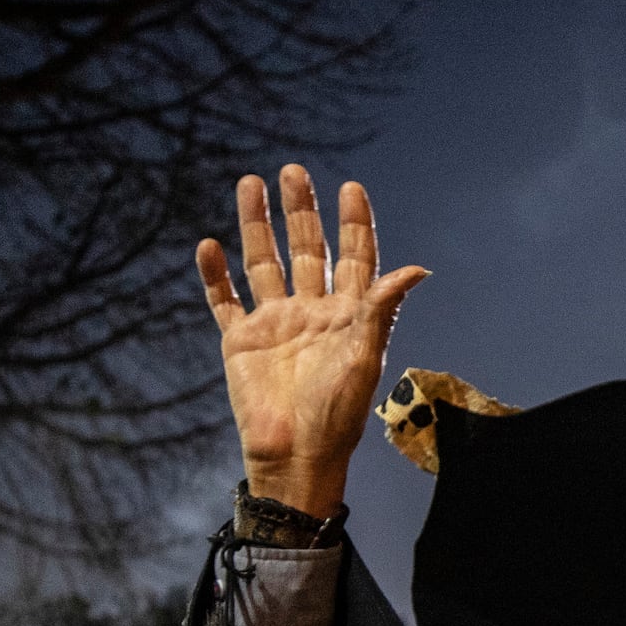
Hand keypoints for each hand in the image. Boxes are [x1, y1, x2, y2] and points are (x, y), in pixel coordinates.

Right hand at [197, 164, 427, 516]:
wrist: (295, 454)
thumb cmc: (338, 415)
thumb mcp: (365, 357)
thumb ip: (383, 308)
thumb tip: (417, 269)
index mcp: (349, 316)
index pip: (355, 259)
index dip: (354, 224)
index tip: (351, 188)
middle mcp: (312, 313)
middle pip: (306, 250)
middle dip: (300, 211)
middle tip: (293, 170)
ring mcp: (275, 324)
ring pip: (263, 263)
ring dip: (255, 225)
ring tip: (250, 184)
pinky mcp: (241, 342)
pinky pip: (224, 301)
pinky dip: (214, 275)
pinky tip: (208, 245)